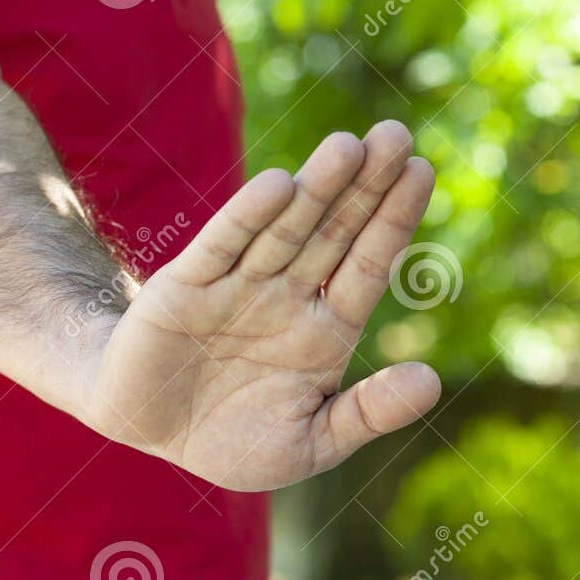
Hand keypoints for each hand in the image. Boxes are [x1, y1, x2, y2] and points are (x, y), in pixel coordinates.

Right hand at [82, 121, 439, 491]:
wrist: (147, 431)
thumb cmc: (233, 440)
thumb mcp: (308, 443)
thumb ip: (367, 413)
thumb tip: (432, 383)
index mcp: (323, 332)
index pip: (366, 267)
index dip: (392, 221)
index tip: (422, 172)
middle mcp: (285, 297)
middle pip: (333, 233)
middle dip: (365, 187)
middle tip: (397, 136)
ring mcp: (236, 287)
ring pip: (284, 230)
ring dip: (316, 189)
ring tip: (350, 145)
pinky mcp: (185, 288)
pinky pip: (222, 248)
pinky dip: (248, 218)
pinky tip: (279, 186)